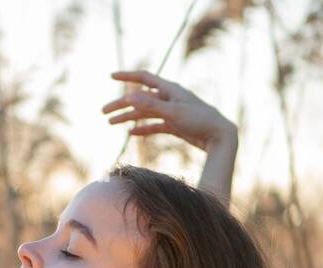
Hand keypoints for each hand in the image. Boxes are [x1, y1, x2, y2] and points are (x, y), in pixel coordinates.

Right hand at [102, 70, 236, 151]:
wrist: (219, 137)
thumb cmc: (200, 121)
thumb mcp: (174, 113)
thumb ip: (151, 105)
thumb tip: (129, 96)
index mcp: (169, 90)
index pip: (144, 78)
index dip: (127, 76)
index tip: (111, 76)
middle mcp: (169, 98)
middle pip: (140, 99)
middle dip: (121, 104)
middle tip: (104, 112)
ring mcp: (171, 112)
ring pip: (145, 113)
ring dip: (128, 117)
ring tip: (111, 124)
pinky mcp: (175, 125)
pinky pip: (154, 126)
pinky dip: (143, 129)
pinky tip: (131, 134)